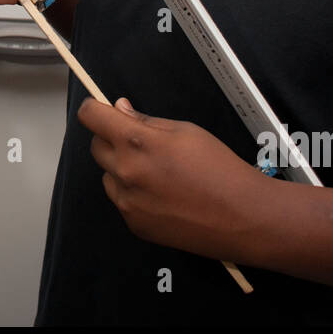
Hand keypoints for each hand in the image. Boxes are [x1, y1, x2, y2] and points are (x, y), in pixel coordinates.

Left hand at [78, 97, 264, 260]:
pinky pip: (121, 200)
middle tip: (140, 142)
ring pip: (108, 175)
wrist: (241, 216)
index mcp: (136, 143)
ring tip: (157, 173)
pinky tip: (162, 195)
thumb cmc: (219, 168)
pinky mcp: (134, 225)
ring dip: (121, 168)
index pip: (91, 117)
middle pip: (96, 146)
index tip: (99, 109)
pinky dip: (132, 193)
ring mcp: (127, 202)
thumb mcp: (186, 131)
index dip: (93, 109)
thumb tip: (120, 110)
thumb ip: (146, 121)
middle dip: (110, 138)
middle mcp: (125, 172)